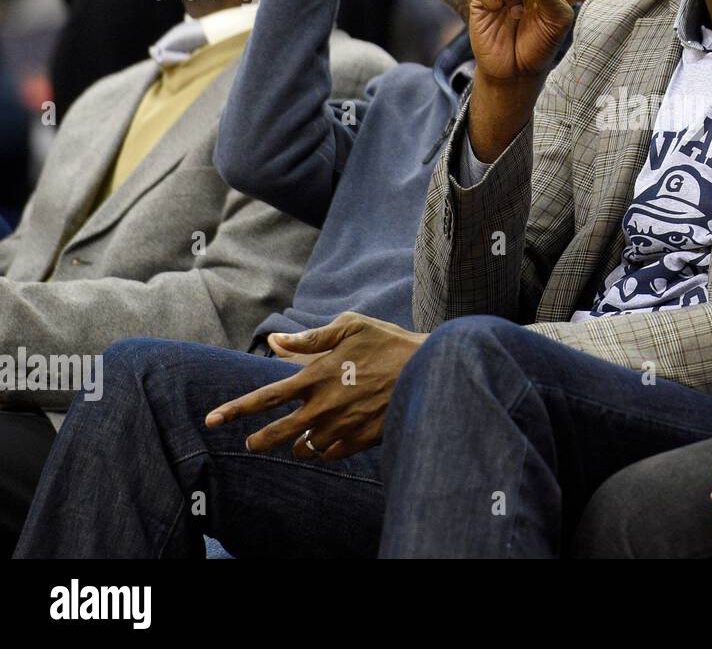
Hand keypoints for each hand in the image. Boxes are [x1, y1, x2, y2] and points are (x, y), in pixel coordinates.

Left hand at [205, 312, 425, 460]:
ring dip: (296, 445)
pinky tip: (328, 440)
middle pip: (277, 433)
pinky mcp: (361, 440)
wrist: (429, 370)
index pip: (265, 397)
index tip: (211, 421)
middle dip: (259, 441)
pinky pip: (330, 454)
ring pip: (304, 448)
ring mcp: (342, 427)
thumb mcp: (350, 327)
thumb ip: (310, 339)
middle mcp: (324, 406)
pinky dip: (323, 450)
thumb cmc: (388, 342)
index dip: (235, 410)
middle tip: (251, 443)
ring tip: (298, 439)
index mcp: (316, 376)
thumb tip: (273, 343)